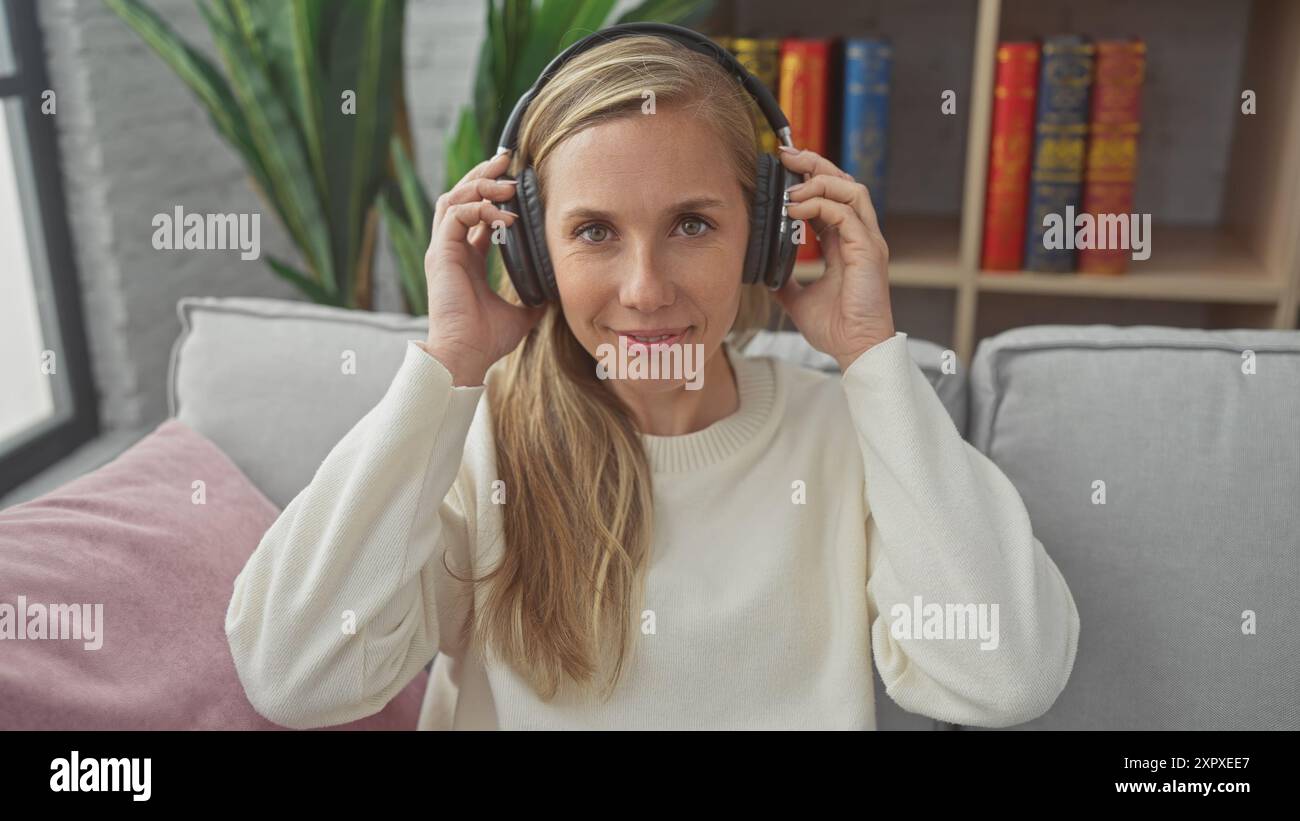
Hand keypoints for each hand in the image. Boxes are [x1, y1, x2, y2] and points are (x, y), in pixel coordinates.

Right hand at [422, 149, 546, 385]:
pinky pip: (456, 215)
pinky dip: (479, 208)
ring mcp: (443, 250)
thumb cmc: (487, 339)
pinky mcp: (441, 254)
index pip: (475, 215)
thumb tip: (554, 292)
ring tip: (506, 183)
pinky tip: (503, 217)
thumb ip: (533, 296)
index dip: (492, 196)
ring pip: (454, 198)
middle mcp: (451, 250)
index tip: (514, 182)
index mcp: (467, 259)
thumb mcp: (521, 313)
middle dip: (483, 176)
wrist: (465, 356)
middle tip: (507, 161)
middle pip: (461, 197)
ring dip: (480, 185)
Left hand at [771, 146, 895, 370]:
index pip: (832, 196)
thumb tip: (765, 268)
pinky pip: (845, 213)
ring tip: (792, 188)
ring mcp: (867, 241)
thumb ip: (786, 277)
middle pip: (844, 182)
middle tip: (786, 155)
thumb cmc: (835, 327)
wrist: (854, 349)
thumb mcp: (797, 298)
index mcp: (846, 243)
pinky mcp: (868, 250)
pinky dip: (819, 205)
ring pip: (851, 188)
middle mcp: (860, 236)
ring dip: (819, 181)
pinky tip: (796, 209)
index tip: (783, 167)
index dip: (809, 178)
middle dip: (815, 164)